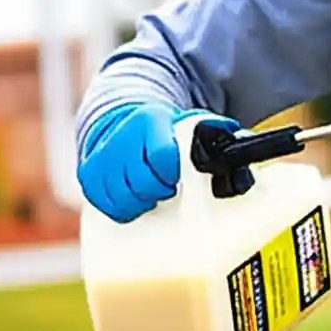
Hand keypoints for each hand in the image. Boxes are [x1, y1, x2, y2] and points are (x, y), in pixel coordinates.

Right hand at [77, 103, 239, 222]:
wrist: (122, 121)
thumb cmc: (165, 131)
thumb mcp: (189, 123)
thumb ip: (214, 131)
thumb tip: (243, 143)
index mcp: (151, 121)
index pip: (163, 157)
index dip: (172, 174)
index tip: (177, 178)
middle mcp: (122, 137)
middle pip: (144, 182)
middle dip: (160, 190)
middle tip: (167, 187)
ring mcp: (102, 156)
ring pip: (123, 197)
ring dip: (142, 202)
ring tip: (152, 193)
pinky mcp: (88, 174)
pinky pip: (105, 205)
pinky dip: (122, 209)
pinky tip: (133, 200)